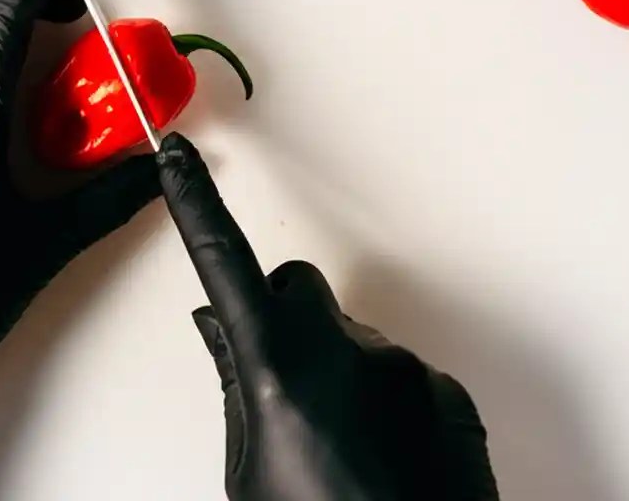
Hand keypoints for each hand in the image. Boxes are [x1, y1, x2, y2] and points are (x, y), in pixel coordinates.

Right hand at [157, 133, 498, 500]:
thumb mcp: (250, 475)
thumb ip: (237, 386)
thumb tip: (217, 323)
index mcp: (280, 370)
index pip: (224, 265)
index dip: (195, 209)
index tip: (178, 159)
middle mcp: (347, 352)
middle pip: (299, 292)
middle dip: (282, 318)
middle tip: (278, 387)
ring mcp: (407, 371)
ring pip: (352, 338)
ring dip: (338, 371)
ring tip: (339, 451)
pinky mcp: (450, 395)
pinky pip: (402, 374)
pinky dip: (386, 402)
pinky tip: (381, 459)